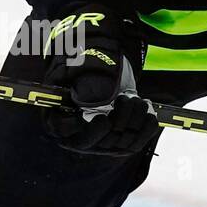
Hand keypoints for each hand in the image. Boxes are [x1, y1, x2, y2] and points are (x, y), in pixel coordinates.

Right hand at [41, 6, 158, 156]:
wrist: (109, 66)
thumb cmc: (90, 63)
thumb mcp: (84, 68)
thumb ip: (84, 83)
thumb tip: (89, 101)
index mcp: (59, 111)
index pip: (63, 129)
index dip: (84, 129)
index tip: (102, 118)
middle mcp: (78, 130)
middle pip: (97, 141)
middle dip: (118, 119)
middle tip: (124, 98)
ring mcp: (101, 138)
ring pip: (119, 143)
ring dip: (134, 119)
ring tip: (136, 99)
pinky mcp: (121, 140)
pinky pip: (136, 143)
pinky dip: (146, 127)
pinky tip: (147, 111)